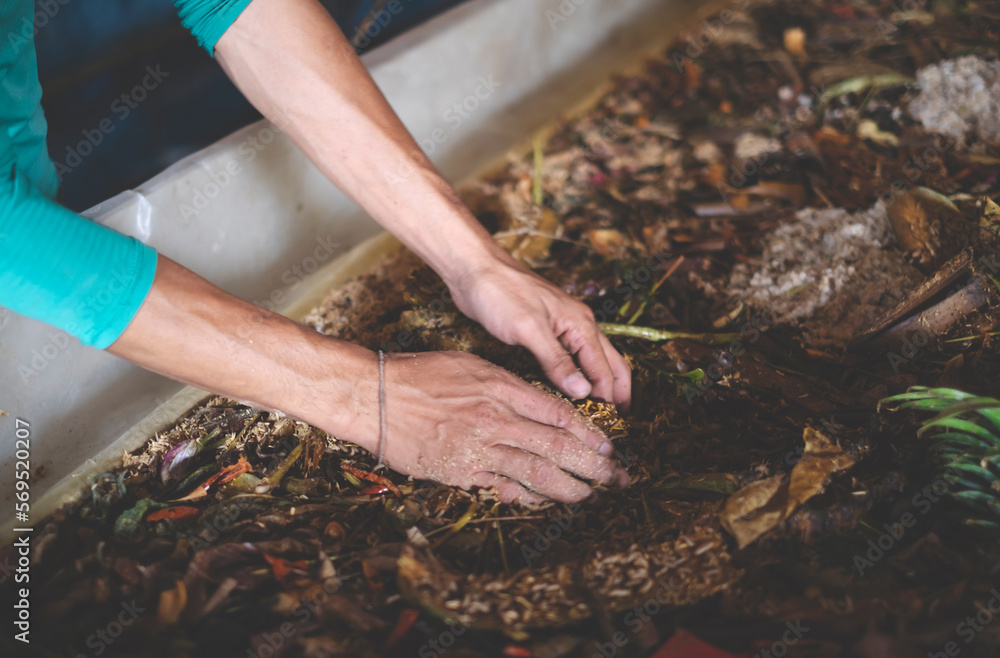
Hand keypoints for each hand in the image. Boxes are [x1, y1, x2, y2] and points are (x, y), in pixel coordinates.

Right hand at [376, 351, 626, 503]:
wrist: (374, 396)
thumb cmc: (420, 374)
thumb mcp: (471, 365)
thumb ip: (508, 386)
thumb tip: (539, 405)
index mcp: (502, 388)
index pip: (559, 414)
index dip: (589, 433)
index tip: (607, 445)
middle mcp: (497, 419)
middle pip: (559, 447)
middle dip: (594, 466)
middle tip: (617, 477)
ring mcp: (479, 448)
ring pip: (537, 473)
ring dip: (570, 488)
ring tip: (590, 496)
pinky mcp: (461, 472)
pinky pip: (504, 489)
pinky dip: (529, 497)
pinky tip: (545, 501)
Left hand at [446, 253, 631, 408]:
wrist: (474, 268)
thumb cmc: (500, 292)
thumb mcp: (529, 329)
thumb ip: (556, 360)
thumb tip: (583, 391)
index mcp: (580, 323)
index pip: (604, 368)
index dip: (609, 397)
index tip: (609, 425)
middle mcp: (577, 325)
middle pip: (609, 362)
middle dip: (617, 391)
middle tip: (619, 421)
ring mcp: (561, 327)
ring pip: (590, 360)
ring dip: (598, 384)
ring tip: (599, 411)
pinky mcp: (543, 331)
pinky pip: (569, 358)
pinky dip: (576, 375)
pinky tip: (569, 390)